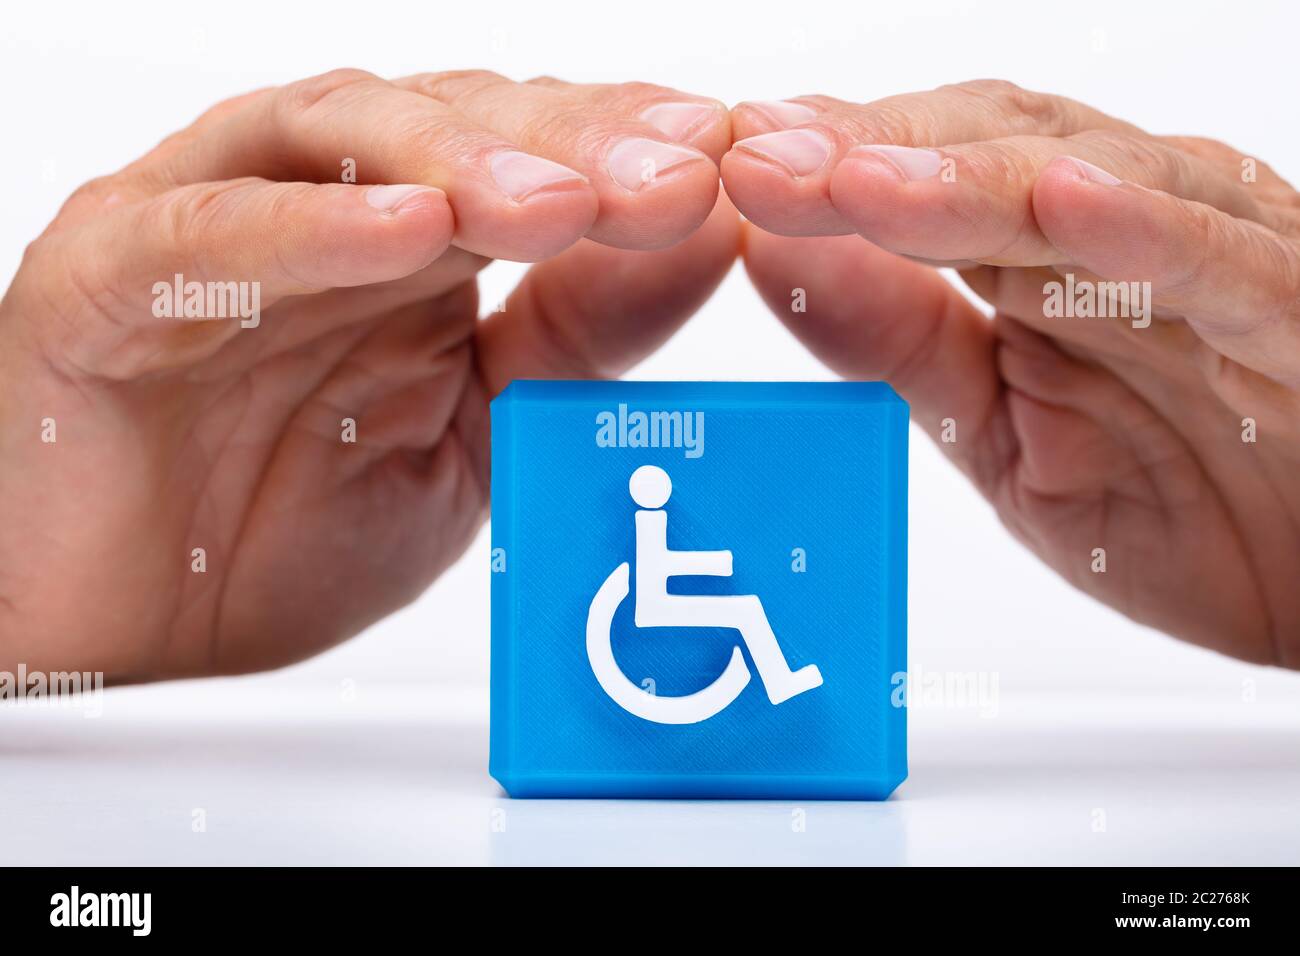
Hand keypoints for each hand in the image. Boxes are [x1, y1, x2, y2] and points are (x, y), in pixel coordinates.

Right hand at [0, 68, 737, 680]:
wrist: (126, 628)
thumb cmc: (281, 527)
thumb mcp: (476, 436)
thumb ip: (575, 341)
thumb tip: (705, 245)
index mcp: (417, 244)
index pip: (543, 161)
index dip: (640, 158)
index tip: (740, 174)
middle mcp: (325, 209)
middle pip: (462, 128)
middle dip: (579, 147)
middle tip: (682, 168)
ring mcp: (213, 221)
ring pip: (343, 141)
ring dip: (460, 161)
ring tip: (560, 198)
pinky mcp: (108, 270)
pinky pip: (213, 233)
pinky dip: (308, 228)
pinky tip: (406, 230)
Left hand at [724, 80, 1299, 666]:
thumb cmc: (1180, 500)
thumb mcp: (998, 432)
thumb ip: (899, 342)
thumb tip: (776, 256)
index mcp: (1041, 257)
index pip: (920, 176)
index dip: (822, 165)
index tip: (720, 162)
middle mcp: (1125, 232)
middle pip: (987, 154)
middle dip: (864, 154)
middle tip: (757, 155)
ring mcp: (1215, 262)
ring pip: (1092, 186)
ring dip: (966, 178)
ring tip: (858, 173)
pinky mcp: (1298, 317)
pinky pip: (1226, 265)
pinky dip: (1146, 233)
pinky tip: (1063, 204)